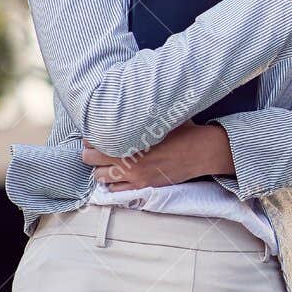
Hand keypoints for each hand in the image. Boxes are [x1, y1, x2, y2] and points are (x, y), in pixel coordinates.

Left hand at [81, 122, 231, 189]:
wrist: (201, 151)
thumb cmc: (183, 131)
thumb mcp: (161, 116)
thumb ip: (140, 113)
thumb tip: (130, 100)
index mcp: (129, 140)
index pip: (93, 140)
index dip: (91, 137)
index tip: (95, 135)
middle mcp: (127, 160)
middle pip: (90, 159)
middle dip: (90, 153)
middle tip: (95, 149)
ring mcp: (134, 175)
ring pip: (100, 177)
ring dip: (100, 169)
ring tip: (107, 164)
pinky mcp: (142, 186)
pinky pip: (115, 191)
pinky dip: (112, 184)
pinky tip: (117, 177)